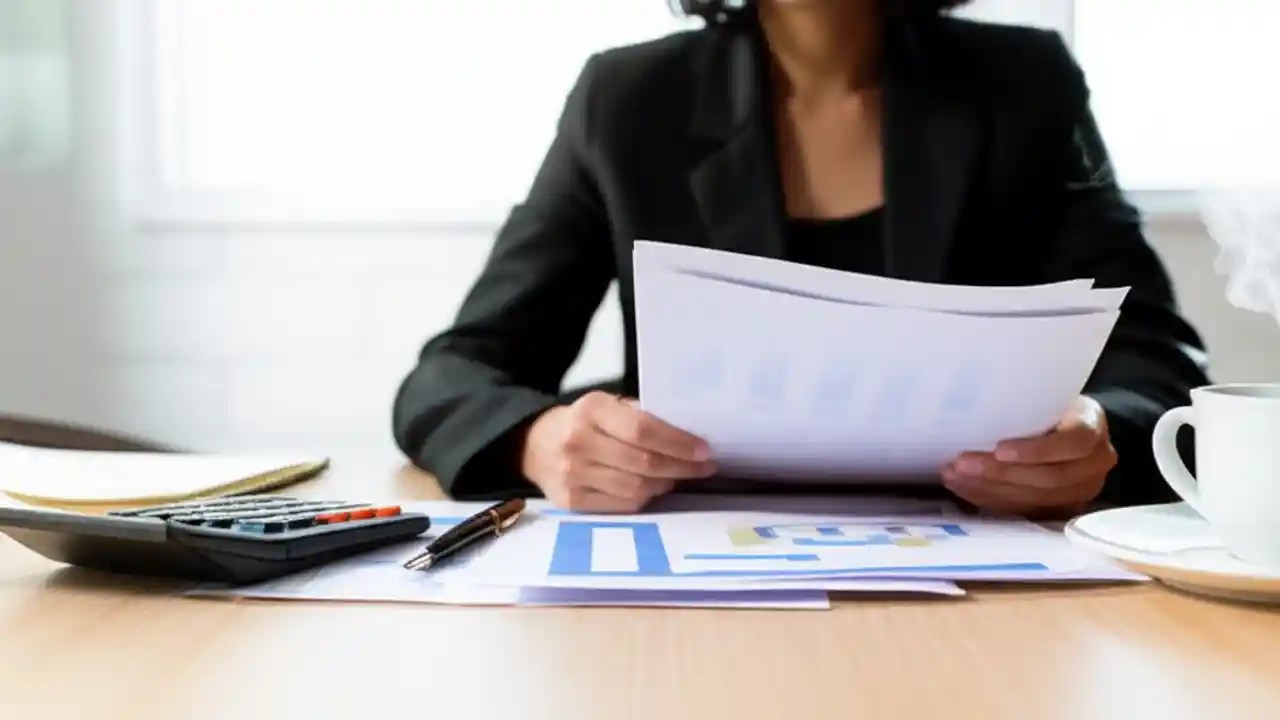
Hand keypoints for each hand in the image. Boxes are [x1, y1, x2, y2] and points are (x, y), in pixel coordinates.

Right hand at [520, 391, 715, 512]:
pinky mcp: (570, 500)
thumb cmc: (584, 423)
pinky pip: (621, 506)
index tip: (704, 450)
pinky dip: (644, 498)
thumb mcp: (607, 406)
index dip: (677, 443)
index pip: (642, 429)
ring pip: (635, 488)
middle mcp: (578, 441)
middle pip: (643, 463)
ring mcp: (572, 474)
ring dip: (664, 484)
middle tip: (704, 468)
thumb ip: (640, 416)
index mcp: (591, 410)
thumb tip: (688, 436)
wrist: (535, 445)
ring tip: (677, 477)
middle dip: (681, 467)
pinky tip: (652, 488)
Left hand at [941, 396, 1115, 516]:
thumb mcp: (1048, 397)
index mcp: (1093, 427)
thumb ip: (1027, 406)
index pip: (1073, 444)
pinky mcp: (1062, 509)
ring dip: (989, 489)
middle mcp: (1095, 464)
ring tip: (955, 477)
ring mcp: (1082, 492)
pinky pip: (1025, 510)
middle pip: (1050, 478)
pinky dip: (991, 500)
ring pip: (1036, 498)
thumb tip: (975, 410)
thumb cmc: (1052, 407)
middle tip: (961, 464)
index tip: (999, 449)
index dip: (1036, 451)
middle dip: (1001, 474)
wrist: (1074, 429)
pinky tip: (965, 489)